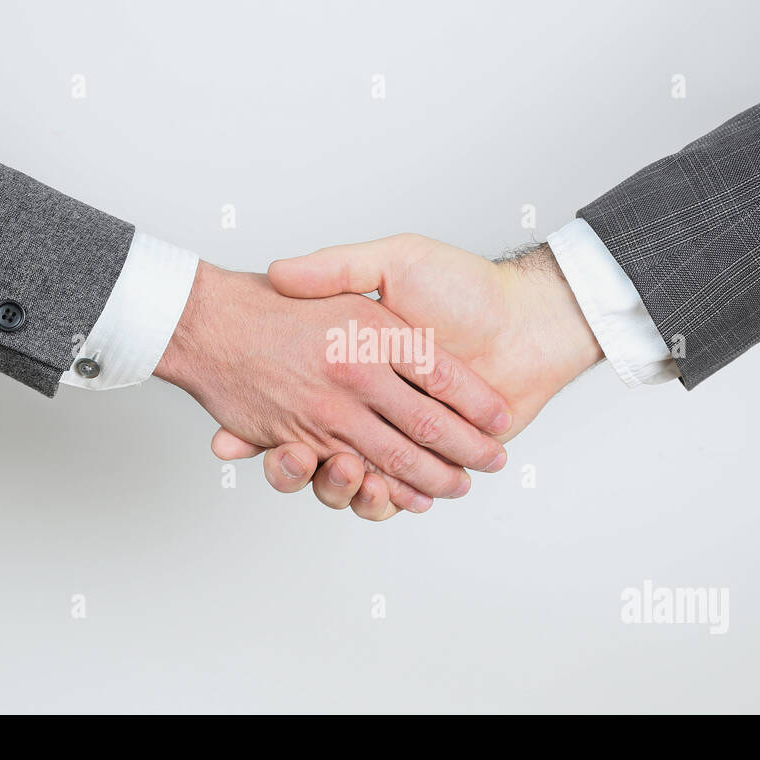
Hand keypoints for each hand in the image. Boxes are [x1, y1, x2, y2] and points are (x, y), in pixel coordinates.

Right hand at [210, 234, 603, 518]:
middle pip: (314, 444)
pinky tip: (378, 489)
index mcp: (353, 358)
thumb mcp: (395, 259)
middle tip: (290, 454)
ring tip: (342, 469)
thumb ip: (340, 264)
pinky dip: (380, 500)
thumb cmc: (464, 286)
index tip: (231, 435)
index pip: (294, 394)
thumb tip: (279, 272)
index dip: (258, 420)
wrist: (529, 322)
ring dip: (337, 484)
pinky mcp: (425, 462)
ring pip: (348, 477)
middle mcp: (368, 400)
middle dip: (294, 464)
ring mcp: (393, 433)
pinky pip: (388, 493)